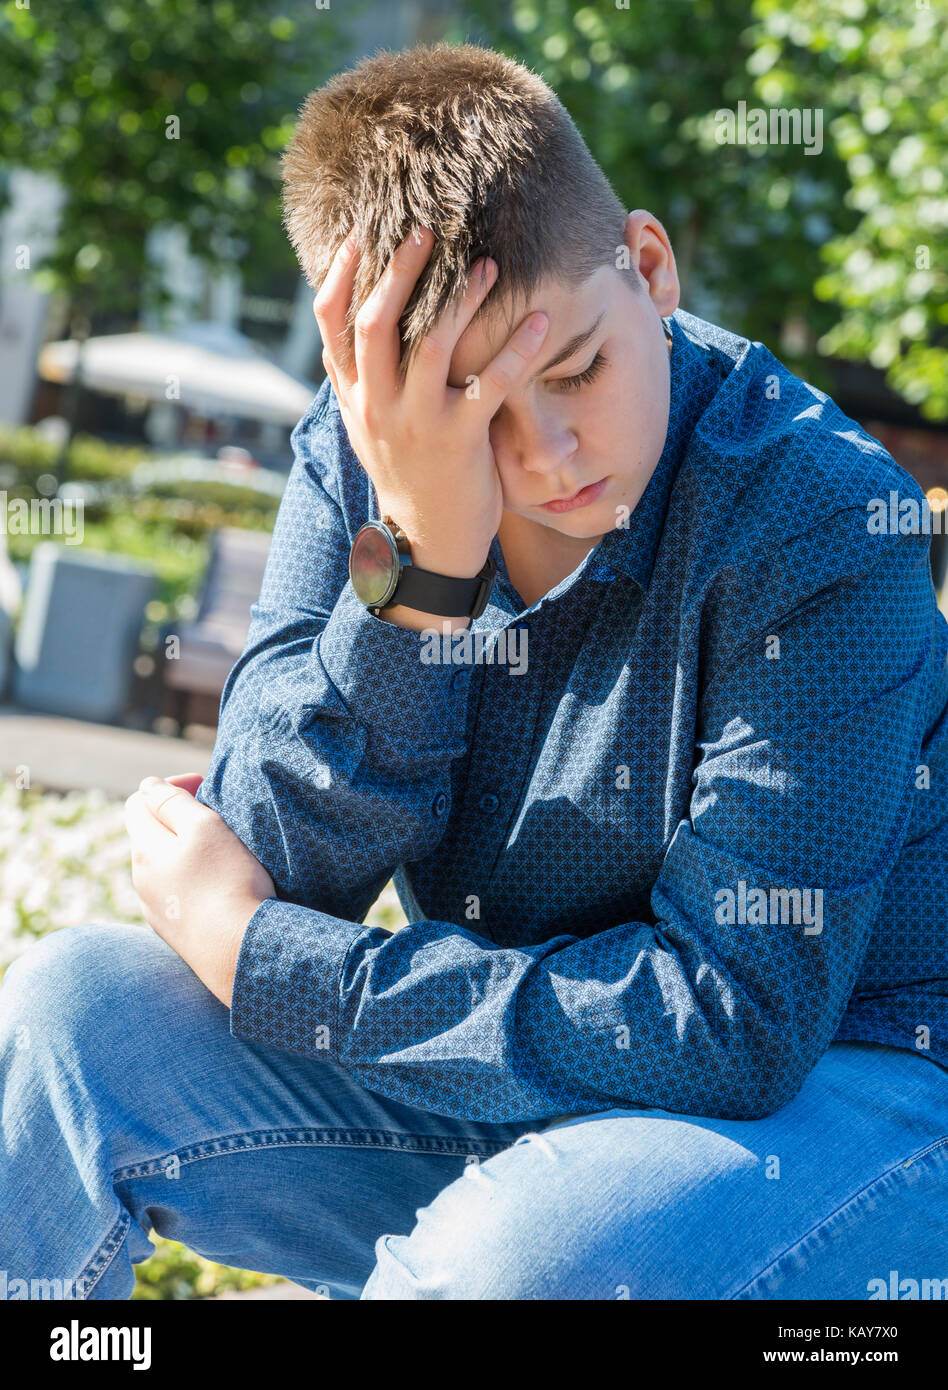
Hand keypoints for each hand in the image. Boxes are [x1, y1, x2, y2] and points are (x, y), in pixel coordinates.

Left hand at [124, 773, 274, 1006]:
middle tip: (215, 816)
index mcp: (144, 848)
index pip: (138, 801)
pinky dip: (190, 879)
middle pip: (148, 833)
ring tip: (220, 852)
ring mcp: (154, 908)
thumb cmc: (227, 882)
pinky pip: (174, 893)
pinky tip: (217, 887)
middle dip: (176, 817)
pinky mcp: (173, 931)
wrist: (239, 951)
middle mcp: (140, 879)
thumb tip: (148, 785)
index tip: (203, 785)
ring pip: (161, 865)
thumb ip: (172, 802)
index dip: (168, 786)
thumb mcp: (204, 828)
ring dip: (183, 850)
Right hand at [315, 224, 549, 589]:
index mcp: (354, 394)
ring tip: (488, 264)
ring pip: (430, 347)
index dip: (339, 273)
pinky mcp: (460, 442)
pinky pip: (491, 386)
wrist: (428, 542)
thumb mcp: (366, 427)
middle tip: (424, 228)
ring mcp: (417, 423)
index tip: (359, 232)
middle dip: (398, 271)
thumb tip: (345, 323)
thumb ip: (356, 377)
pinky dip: (517, 350)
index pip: (331, 322)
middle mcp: (378, 404)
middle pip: (376, 323)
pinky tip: (541, 320)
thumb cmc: (407, 473)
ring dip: (461, 300)